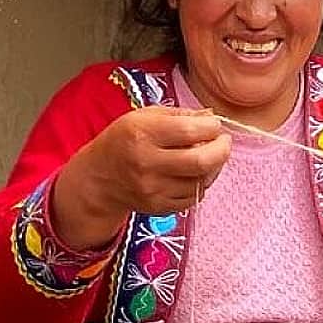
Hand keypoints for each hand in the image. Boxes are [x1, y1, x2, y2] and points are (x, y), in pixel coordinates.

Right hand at [52, 107, 231, 249]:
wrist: (99, 177)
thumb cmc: (124, 140)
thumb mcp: (144, 116)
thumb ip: (180, 115)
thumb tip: (211, 117)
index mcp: (142, 134)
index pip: (190, 130)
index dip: (211, 126)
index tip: (213, 124)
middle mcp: (146, 163)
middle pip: (201, 161)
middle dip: (222, 149)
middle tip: (223, 141)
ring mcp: (153, 189)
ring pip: (202, 181)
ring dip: (213, 167)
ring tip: (207, 156)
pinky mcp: (159, 207)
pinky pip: (194, 197)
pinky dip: (201, 183)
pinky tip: (194, 173)